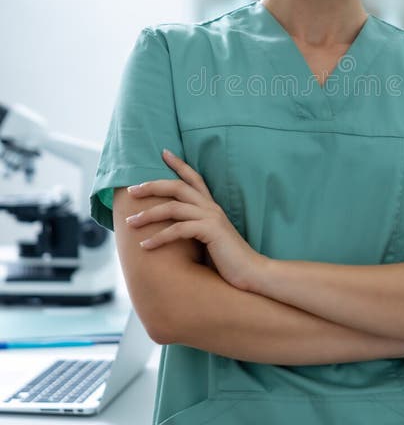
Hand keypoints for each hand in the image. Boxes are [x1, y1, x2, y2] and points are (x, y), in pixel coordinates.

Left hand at [125, 149, 265, 290]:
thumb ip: (194, 229)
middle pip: (177, 186)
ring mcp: (212, 217)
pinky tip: (145, 246)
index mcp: (211, 207)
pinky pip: (178, 230)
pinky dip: (159, 237)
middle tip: (131, 190)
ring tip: (130, 222)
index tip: (163, 152)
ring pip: (173, 207)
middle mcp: (211, 207)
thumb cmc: (228, 260)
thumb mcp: (208, 239)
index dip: (179, 164)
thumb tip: (171, 230)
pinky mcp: (211, 231)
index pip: (194, 178)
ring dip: (148, 214)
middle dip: (152, 186)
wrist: (252, 272)